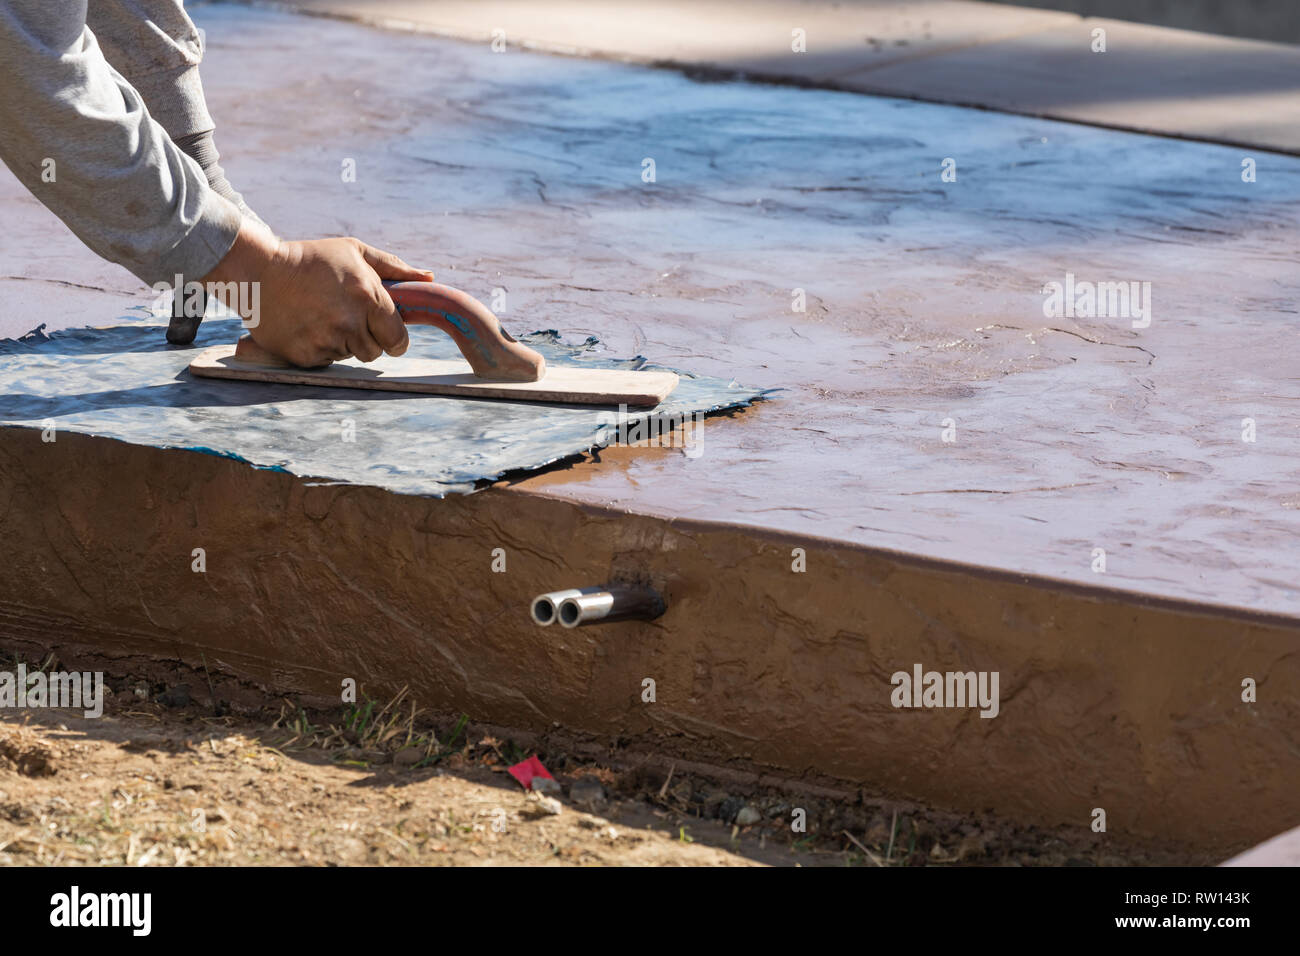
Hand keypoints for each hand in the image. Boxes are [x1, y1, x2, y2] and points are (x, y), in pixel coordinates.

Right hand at [202, 223, 433, 366]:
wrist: (258, 271)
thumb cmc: (313, 259)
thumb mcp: (355, 253)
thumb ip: (395, 268)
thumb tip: (428, 278)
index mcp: (368, 298)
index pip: (399, 340)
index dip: (394, 338)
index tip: (385, 333)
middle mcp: (349, 323)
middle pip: (375, 352)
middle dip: (367, 338)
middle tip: (346, 317)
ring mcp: (326, 341)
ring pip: (350, 356)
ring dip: (343, 342)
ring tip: (322, 317)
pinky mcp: (304, 356)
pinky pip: (326, 362)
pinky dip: (320, 349)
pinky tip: (307, 326)